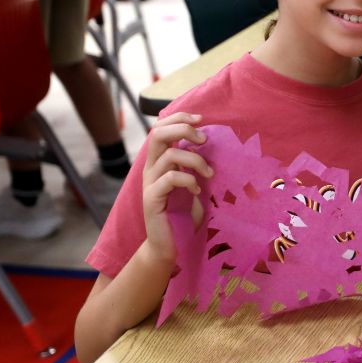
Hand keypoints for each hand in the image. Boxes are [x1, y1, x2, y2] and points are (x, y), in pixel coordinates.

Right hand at [142, 112, 211, 264]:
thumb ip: (194, 163)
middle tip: (203, 139)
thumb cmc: (184, 213)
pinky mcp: (152, 198)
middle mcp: (151, 168)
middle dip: (182, 128)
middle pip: (157, 133)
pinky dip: (188, 179)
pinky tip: (196, 191)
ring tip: (209, 174)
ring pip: (168, 154)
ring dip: (195, 160)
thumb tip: (211, 141)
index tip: (202, 119)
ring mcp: (150, 183)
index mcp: (160, 161)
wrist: (171, 244)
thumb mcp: (192, 182)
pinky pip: (170, 178)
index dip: (179, 118)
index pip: (161, 128)